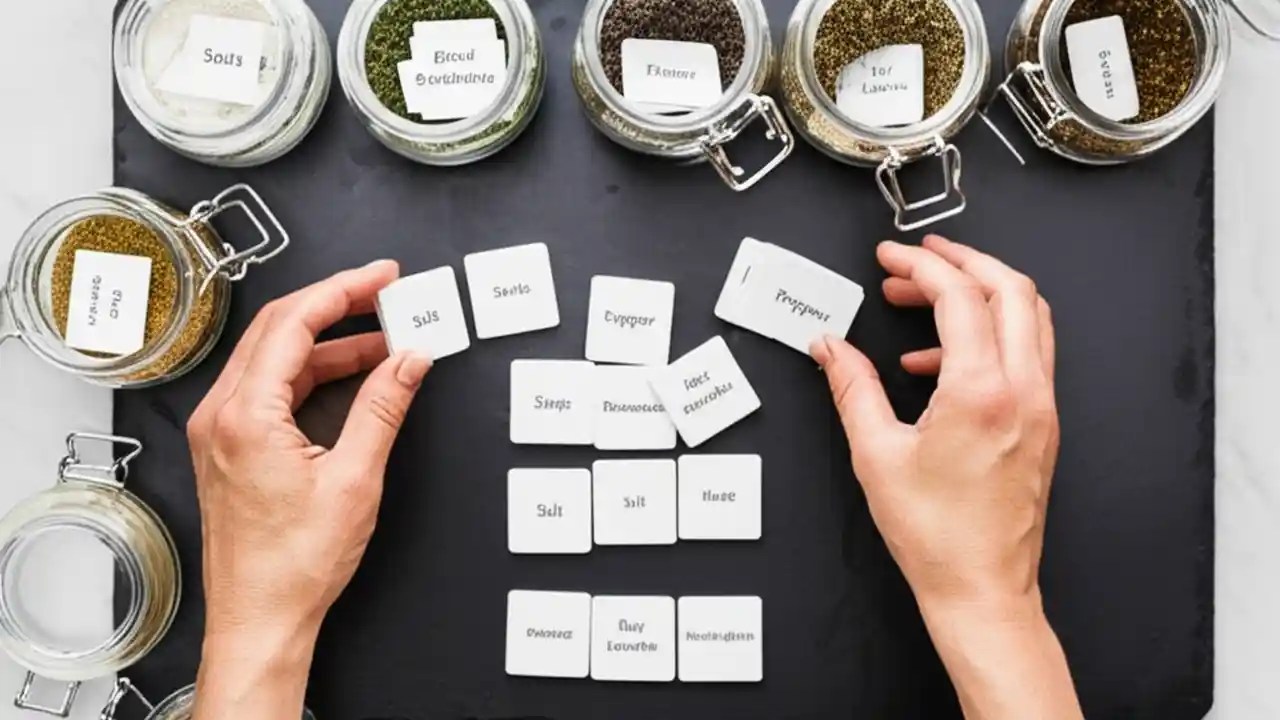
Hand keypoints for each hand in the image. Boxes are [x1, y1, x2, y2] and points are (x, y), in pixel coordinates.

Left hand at [187, 261, 430, 719]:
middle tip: (385, 293)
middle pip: (278, 329)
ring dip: (327, 341)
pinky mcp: (229, 447)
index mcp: (246, 415)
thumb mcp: (355, 478)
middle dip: (335, 305)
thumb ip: (383, 408)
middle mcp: (222, 414)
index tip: (383, 278)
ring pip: (274, 357)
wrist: (260, 619)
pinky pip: (269, 387)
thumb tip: (409, 360)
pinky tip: (351, 373)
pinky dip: (311, 372)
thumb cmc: (295, 565)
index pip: (294, 323)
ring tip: (383, 337)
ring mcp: (220, 430)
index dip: (344, 290)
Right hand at [812, 236, 1080, 718]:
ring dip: (981, 293)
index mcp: (981, 391)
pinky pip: (1025, 354)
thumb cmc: (936, 536)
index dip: (921, 265)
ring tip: (924, 301)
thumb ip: (851, 388)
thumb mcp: (875, 454)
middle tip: (916, 259)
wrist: (981, 589)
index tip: (891, 257)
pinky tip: (936, 361)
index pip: (960, 296)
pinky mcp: (1042, 424)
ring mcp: (1040, 406)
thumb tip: (830, 347)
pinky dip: (988, 335)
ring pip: (1029, 316)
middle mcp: (1023, 391)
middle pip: (1011, 288)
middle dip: (962, 261)